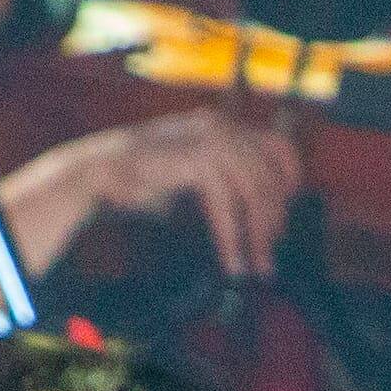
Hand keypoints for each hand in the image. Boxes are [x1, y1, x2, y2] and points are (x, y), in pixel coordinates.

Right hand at [24, 108, 304, 282]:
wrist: (99, 172)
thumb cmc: (143, 177)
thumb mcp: (193, 170)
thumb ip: (226, 177)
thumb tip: (262, 211)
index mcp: (222, 124)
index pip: (278, 146)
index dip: (291, 178)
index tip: (290, 209)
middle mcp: (221, 127)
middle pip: (269, 178)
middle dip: (274, 221)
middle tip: (270, 254)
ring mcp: (210, 140)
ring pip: (254, 195)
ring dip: (257, 236)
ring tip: (256, 265)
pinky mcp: (197, 161)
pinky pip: (227, 209)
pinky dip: (232, 240)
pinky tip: (232, 263)